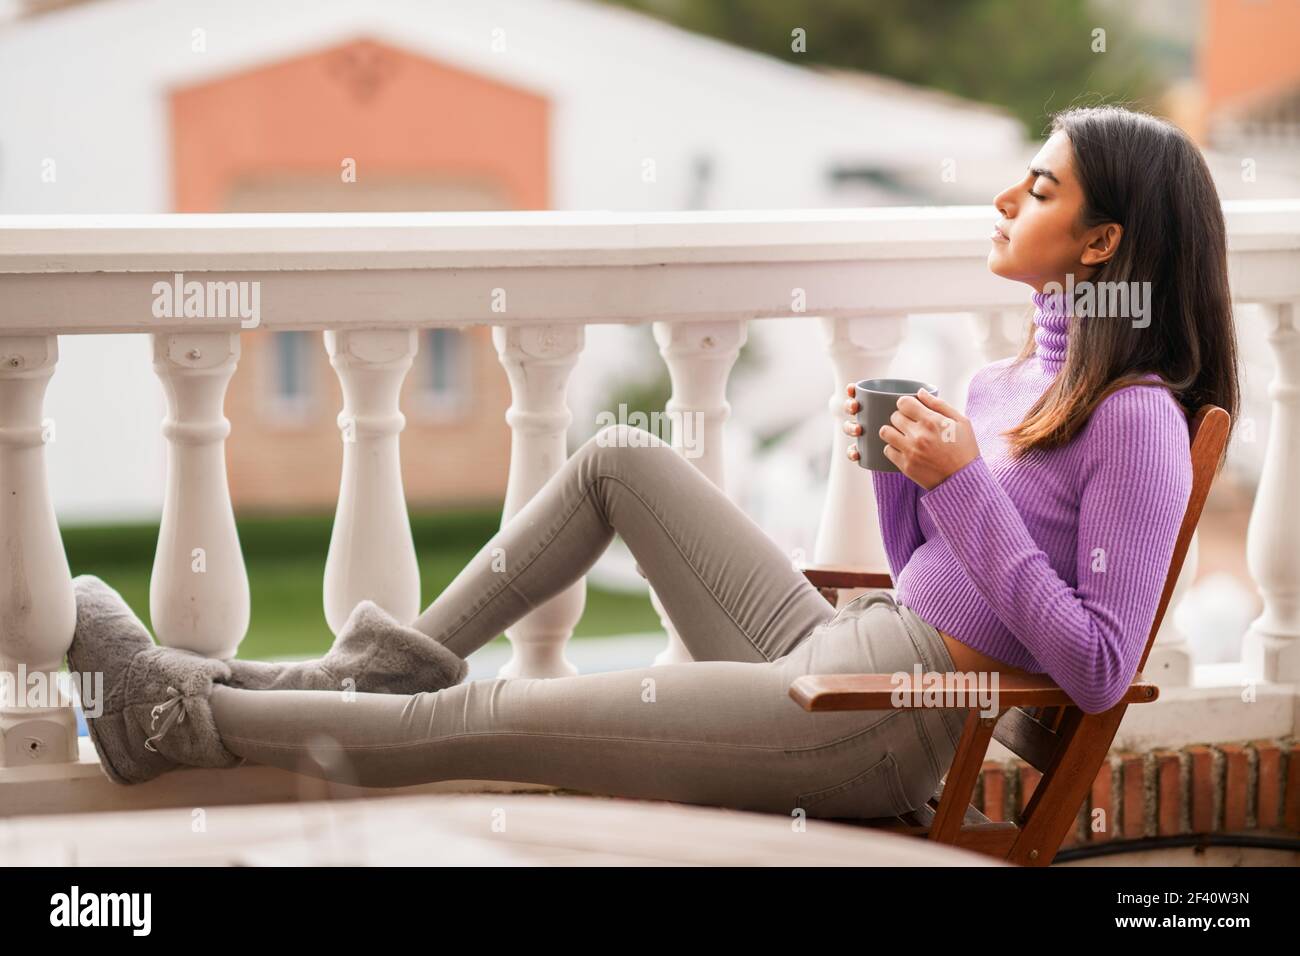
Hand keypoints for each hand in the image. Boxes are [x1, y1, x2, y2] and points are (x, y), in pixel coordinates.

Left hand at [841, 383, 979, 489]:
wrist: (964, 480)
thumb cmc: (964, 449)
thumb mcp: (961, 422)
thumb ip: (939, 404)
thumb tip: (920, 392)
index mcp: (932, 421)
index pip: (903, 403)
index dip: (905, 404)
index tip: (910, 409)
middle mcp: (918, 435)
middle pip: (894, 416)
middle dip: (901, 418)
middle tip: (910, 424)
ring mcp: (910, 451)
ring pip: (885, 432)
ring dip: (892, 431)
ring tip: (902, 435)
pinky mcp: (905, 466)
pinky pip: (887, 450)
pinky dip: (893, 448)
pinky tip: (903, 449)